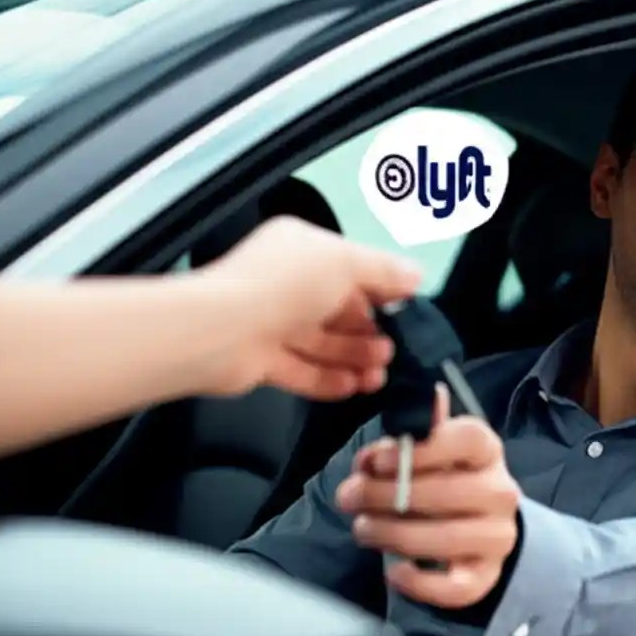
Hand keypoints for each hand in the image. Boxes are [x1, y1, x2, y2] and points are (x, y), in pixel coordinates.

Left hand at [198, 215, 420, 399]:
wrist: (219, 332)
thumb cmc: (282, 286)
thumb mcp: (346, 263)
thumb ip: (385, 270)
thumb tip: (416, 274)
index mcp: (301, 249)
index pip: (349, 268)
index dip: (380, 289)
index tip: (405, 310)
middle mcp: (285, 283)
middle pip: (337, 310)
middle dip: (368, 331)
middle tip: (392, 350)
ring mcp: (271, 322)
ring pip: (321, 343)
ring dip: (353, 358)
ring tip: (378, 374)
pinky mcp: (261, 359)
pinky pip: (302, 370)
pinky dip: (328, 380)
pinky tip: (353, 387)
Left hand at [335, 385, 521, 608]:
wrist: (473, 525)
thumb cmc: (440, 478)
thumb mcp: (426, 450)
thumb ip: (408, 435)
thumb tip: (397, 425)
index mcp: (486, 449)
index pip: (467, 438)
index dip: (421, 449)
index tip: (377, 460)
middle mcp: (500, 491)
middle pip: (448, 492)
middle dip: (386, 495)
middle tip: (349, 496)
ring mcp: (497, 536)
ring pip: (446, 539)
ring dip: (393, 535)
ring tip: (362, 528)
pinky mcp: (486, 576)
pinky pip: (455, 587)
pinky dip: (420, 583)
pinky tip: (394, 571)